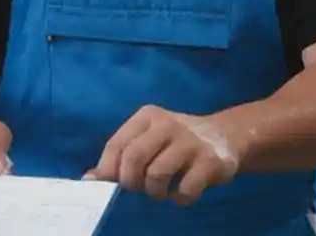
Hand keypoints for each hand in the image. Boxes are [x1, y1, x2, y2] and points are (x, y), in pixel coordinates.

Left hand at [84, 105, 241, 205]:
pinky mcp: (211, 161)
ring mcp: (191, 142)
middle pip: (134, 158)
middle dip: (131, 182)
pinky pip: (185, 189)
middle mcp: (168, 124)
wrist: (225, 135)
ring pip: (157, 175)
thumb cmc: (176, 141)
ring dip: (154, 192)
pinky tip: (181, 193)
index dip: (108, 170)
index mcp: (148, 116)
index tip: (111, 184)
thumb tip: (89, 179)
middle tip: (139, 188)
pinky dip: (179, 198)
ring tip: (161, 190)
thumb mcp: (148, 139)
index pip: (117, 144)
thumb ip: (121, 155)